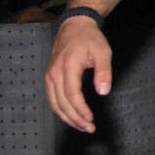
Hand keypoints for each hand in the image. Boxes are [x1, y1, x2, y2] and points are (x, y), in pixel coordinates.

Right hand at [44, 17, 112, 132]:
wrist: (74, 26)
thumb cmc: (90, 39)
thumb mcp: (103, 52)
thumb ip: (104, 72)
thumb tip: (103, 91)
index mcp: (67, 67)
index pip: (71, 94)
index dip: (80, 109)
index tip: (90, 119)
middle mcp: (54, 73)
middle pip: (61, 103)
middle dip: (75, 118)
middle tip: (89, 128)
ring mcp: (50, 76)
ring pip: (55, 103)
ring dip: (67, 118)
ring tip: (82, 127)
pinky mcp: (50, 77)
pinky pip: (53, 99)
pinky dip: (61, 111)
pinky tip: (72, 117)